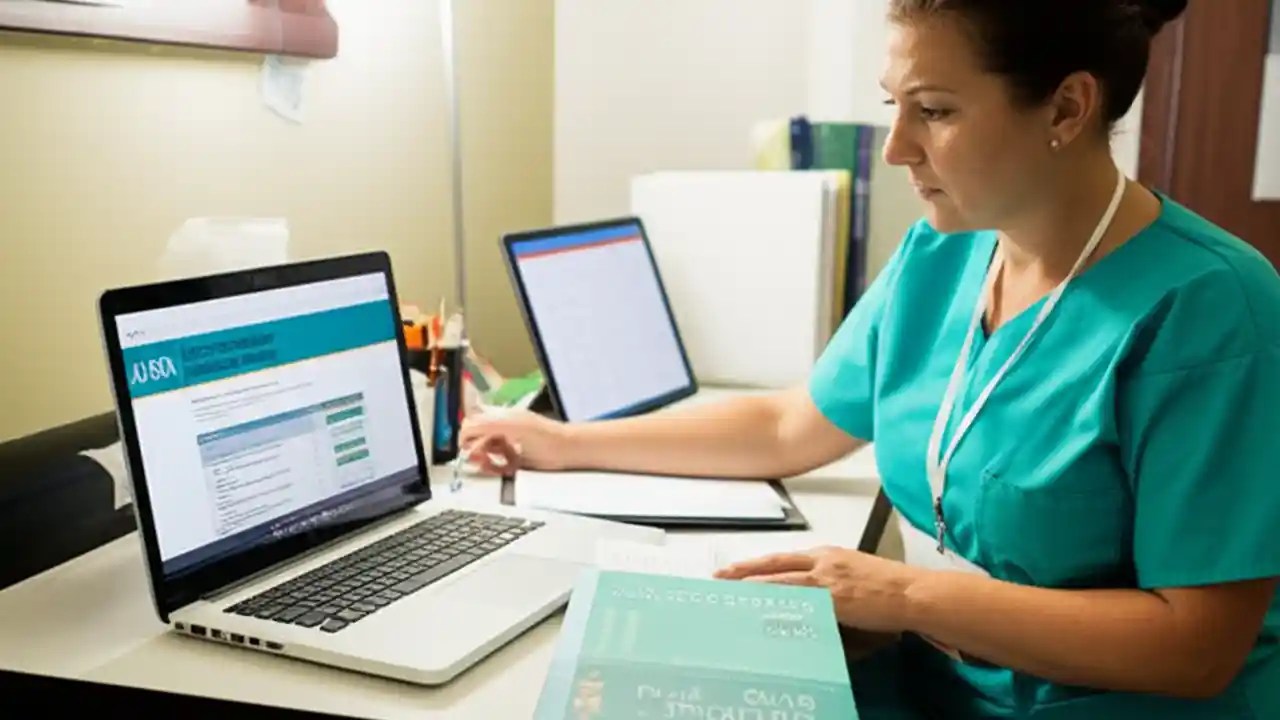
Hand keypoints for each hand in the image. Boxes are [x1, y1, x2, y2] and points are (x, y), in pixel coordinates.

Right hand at [457, 409, 573, 474]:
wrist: (567, 452)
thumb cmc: (545, 436)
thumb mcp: (511, 426)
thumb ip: (485, 425)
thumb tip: (465, 430)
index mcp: (500, 418)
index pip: (472, 423)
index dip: (466, 436)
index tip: (465, 448)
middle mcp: (502, 431)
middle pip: (476, 440)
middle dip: (474, 450)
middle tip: (480, 459)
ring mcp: (509, 446)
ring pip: (486, 455)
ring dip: (485, 460)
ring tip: (492, 464)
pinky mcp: (515, 462)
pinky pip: (497, 466)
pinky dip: (496, 468)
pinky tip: (504, 468)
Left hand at [714, 545, 924, 633]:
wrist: (912, 592)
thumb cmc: (892, 588)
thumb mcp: (856, 575)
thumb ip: (833, 581)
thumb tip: (815, 596)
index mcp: (829, 555)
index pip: (787, 558)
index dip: (761, 564)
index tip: (741, 569)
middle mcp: (823, 561)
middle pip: (775, 562)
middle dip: (746, 569)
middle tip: (721, 575)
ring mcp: (826, 577)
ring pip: (780, 576)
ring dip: (752, 582)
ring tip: (729, 587)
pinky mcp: (831, 594)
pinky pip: (796, 595)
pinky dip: (775, 596)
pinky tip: (759, 602)